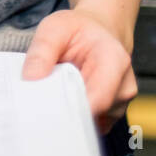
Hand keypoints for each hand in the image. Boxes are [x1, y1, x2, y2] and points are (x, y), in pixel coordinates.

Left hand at [21, 8, 137, 133]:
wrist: (97, 33)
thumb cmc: (77, 30)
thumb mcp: (54, 28)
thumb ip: (42, 50)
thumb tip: (31, 80)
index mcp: (115, 61)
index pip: (98, 99)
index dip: (70, 108)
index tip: (44, 108)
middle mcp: (124, 87)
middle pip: (92, 115)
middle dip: (64, 111)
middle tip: (41, 101)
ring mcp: (119, 105)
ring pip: (89, 124)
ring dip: (68, 113)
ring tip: (56, 92)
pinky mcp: (110, 116)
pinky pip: (89, 127)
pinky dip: (73, 118)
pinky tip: (64, 101)